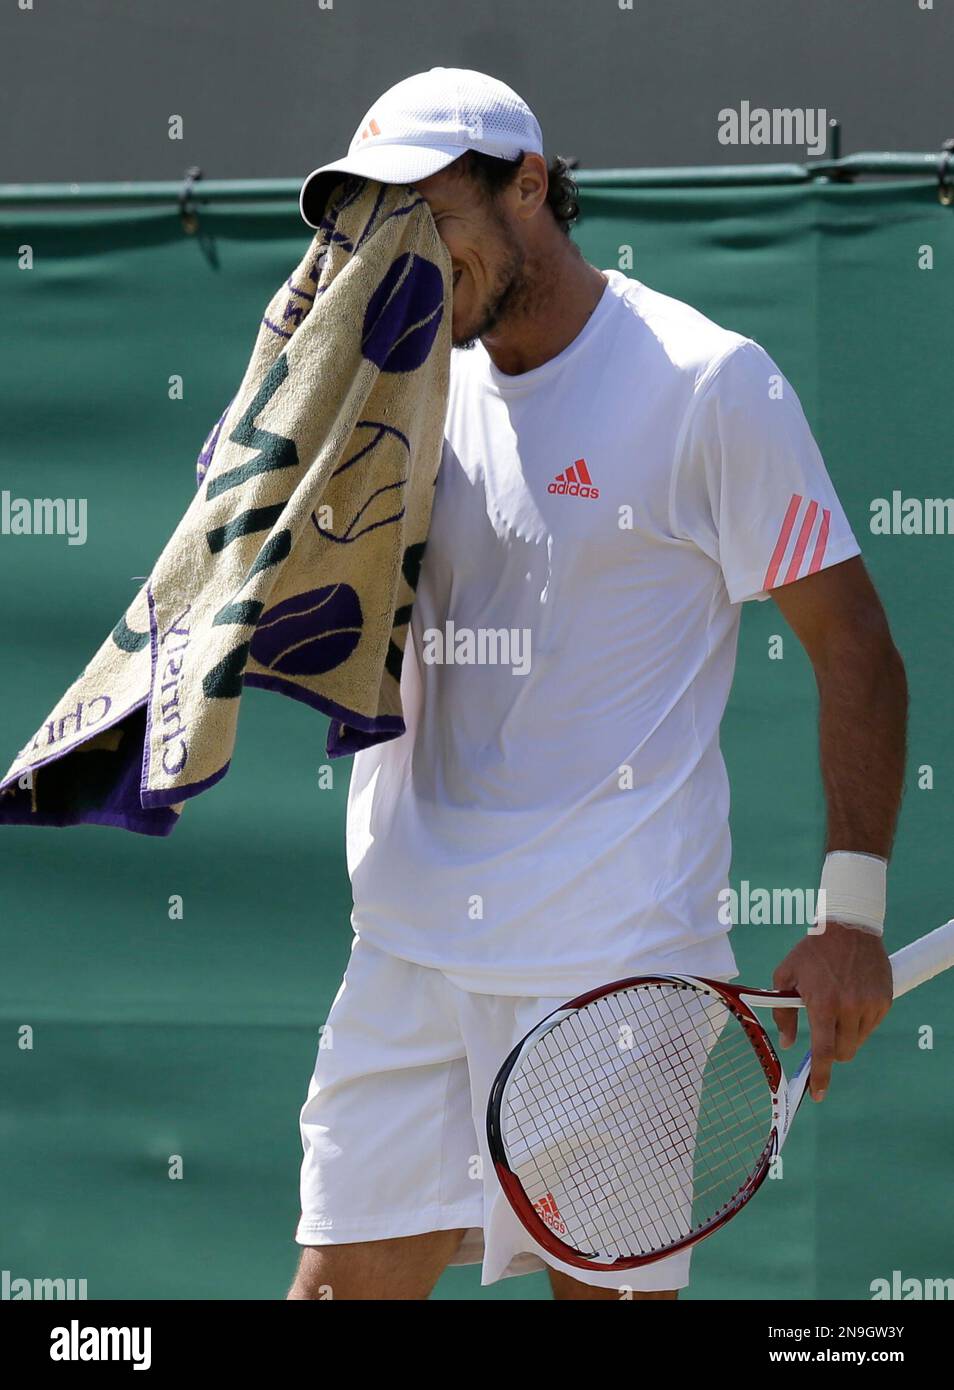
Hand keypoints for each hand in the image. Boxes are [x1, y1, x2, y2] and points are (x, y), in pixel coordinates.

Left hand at [771, 922, 892, 1101]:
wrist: (849, 928)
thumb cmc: (812, 951)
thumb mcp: (786, 975)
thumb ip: (784, 1012)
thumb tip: (788, 1043)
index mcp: (823, 1004)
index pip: (824, 1051)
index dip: (821, 1076)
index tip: (818, 1095)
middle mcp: (849, 1008)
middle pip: (843, 1052)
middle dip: (832, 1050)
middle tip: (824, 1031)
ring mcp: (870, 1005)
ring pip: (858, 1041)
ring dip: (846, 1035)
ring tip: (837, 1008)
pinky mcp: (884, 1001)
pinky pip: (871, 1026)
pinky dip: (860, 1023)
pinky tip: (852, 1001)